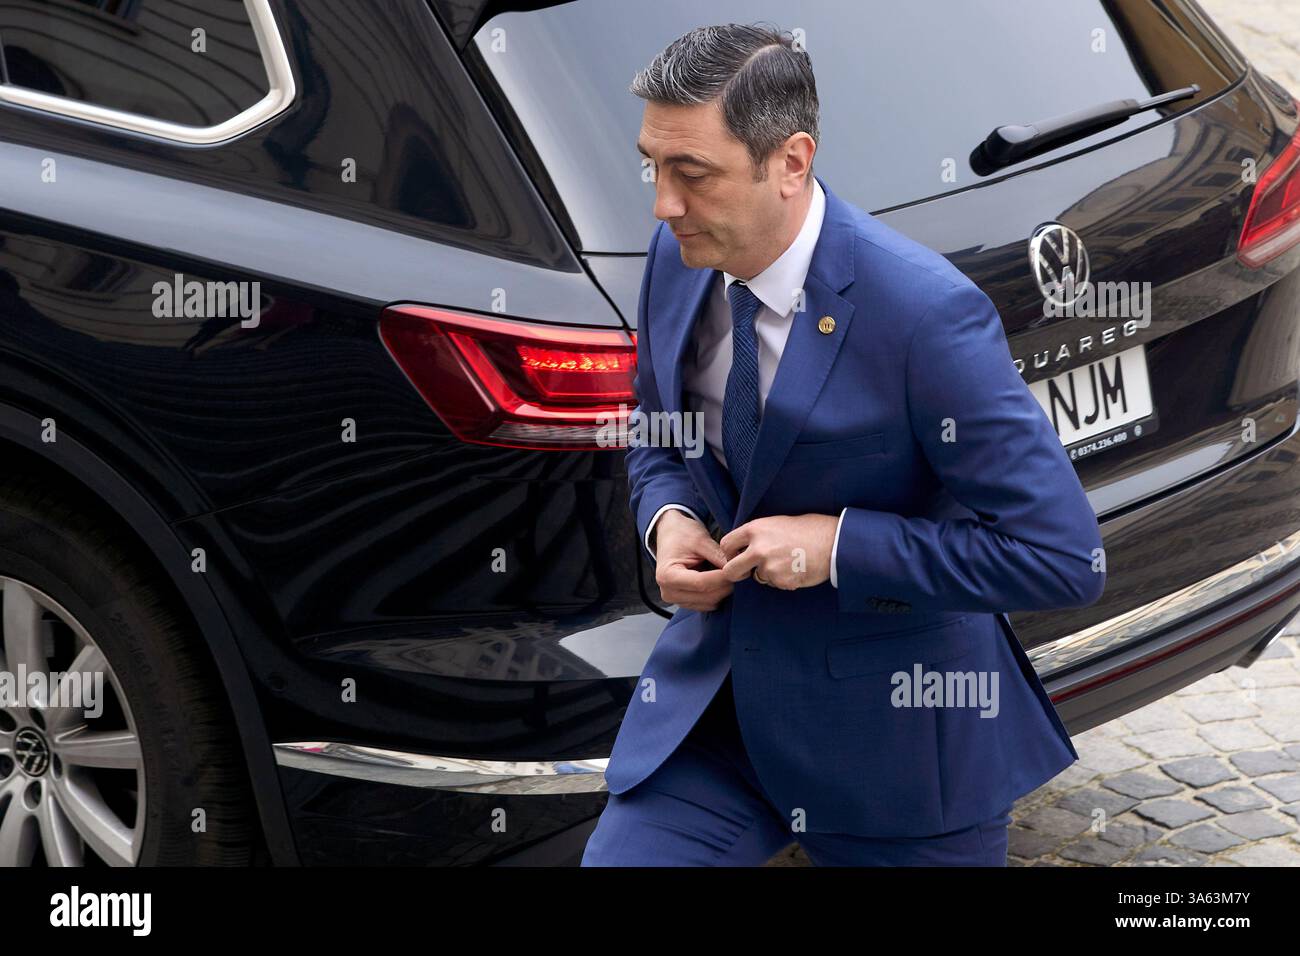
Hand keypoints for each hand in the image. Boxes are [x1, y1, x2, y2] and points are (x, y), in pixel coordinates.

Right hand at [653, 509, 733, 611]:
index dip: (723, 577)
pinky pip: (708, 604)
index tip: (739, 568)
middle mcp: (668, 592)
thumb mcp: (700, 540)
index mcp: (667, 576)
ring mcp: (676, 600)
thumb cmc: (682, 534)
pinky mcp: (685, 603)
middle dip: (726, 584)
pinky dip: (718, 594)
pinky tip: (721, 579)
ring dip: (723, 590)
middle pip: (707, 596)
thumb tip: (738, 570)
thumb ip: (718, 556)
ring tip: (729, 573)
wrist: (671, 535)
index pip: (701, 583)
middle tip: (739, 570)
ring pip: (710, 603)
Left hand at [719, 514, 837, 589]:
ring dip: (769, 574)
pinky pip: (775, 584)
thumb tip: (745, 547)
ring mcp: (769, 567)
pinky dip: (783, 580)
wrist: (834, 542)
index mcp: (755, 530)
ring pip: (758, 577)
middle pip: (731, 570)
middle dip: (737, 573)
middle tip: (747, 572)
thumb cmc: (809, 529)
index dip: (730, 553)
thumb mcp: (777, 522)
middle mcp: (758, 549)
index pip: (726, 545)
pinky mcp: (781, 581)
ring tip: (788, 562)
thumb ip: (758, 535)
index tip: (737, 556)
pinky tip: (796, 569)